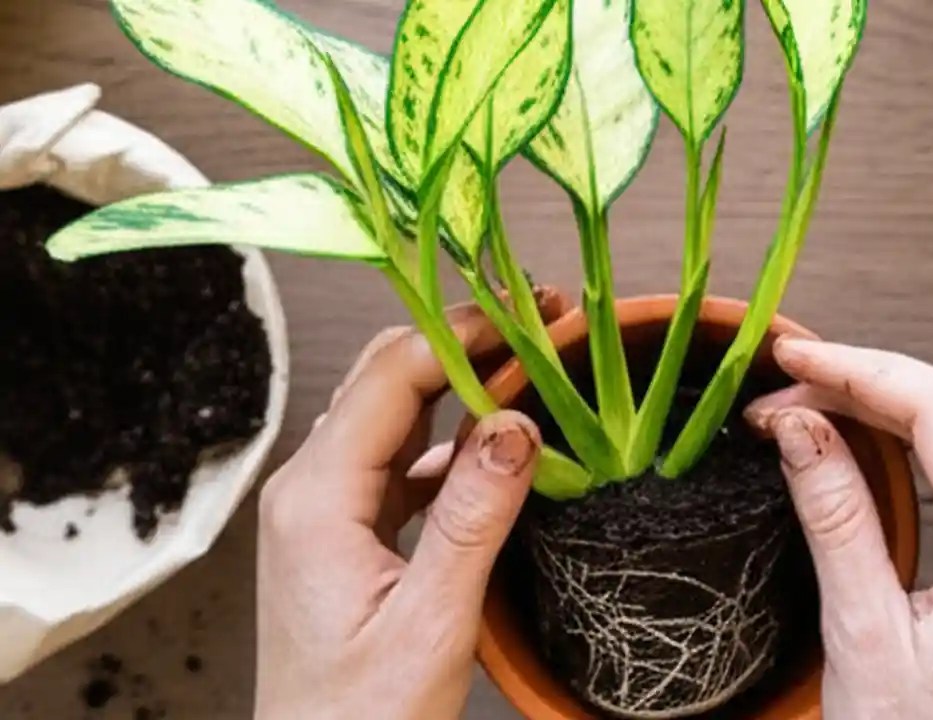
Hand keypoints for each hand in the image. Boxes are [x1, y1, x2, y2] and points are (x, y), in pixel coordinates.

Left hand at [254, 290, 565, 719]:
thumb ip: (474, 519)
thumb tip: (517, 425)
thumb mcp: (431, 624)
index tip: (530, 311)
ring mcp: (322, 510)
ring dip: (459, 386)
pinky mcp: (343, 532)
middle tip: (538, 321)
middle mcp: (307, 490)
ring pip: (392, 415)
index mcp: (315, 500)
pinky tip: (492, 448)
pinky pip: (398, 461)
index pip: (390, 377)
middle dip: (462, 342)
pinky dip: (448, 441)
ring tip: (529, 366)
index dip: (463, 334)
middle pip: (384, 380)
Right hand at [746, 339, 932, 719]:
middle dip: (869, 380)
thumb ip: (835, 518)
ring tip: (812, 405)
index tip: (792, 359)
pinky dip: (920, 439)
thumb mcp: (860, 635)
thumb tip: (798, 425)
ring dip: (892, 404)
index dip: (860, 369)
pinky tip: (867, 438)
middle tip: (786, 385)